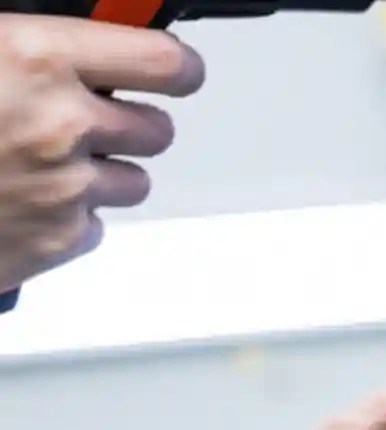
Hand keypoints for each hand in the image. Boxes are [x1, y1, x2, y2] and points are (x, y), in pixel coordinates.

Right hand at [0, 15, 203, 291]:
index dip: (175, 67)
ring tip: (38, 164)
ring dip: (99, 174)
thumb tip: (71, 39)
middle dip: (126, 125)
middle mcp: (61, 126)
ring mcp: (63, 191)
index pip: (163, 61)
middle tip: (80, 121)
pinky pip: (94, 228)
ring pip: (132, 182)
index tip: (174, 72)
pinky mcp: (55, 244)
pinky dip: (68, 219)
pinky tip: (19, 202)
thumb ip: (24, 45)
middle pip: (157, 130)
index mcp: (35, 58)